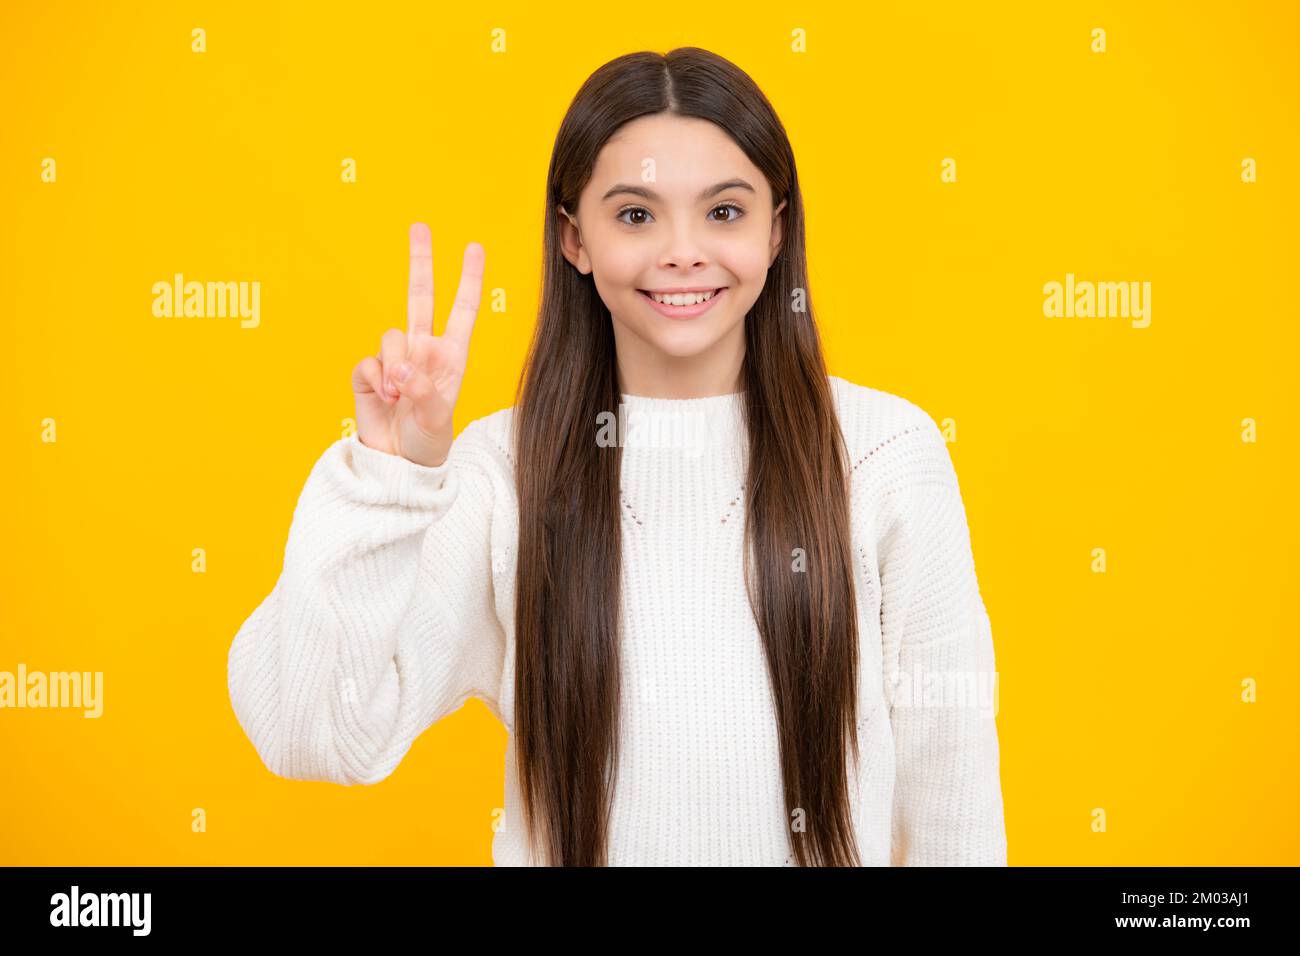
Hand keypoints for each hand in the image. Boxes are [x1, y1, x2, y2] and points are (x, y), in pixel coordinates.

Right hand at [350, 223, 484, 466]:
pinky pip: (369, 361)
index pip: (462, 311)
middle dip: (420, 261)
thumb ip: (422, 392)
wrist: (397, 464)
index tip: (474, 248)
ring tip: (399, 396)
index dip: (468, 280)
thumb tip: (399, 367)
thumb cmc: (428, 443)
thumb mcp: (436, 421)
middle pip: (420, 297)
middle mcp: (423, 351)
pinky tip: (383, 399)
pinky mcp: (369, 372)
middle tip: (419, 225)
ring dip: (394, 367)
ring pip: (391, 335)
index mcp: (451, 357)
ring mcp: (395, 359)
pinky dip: (375, 381)